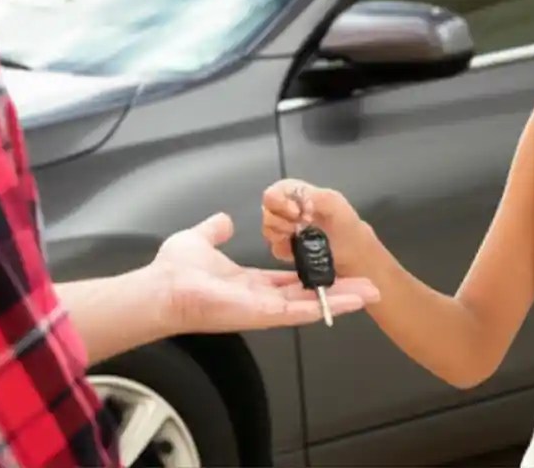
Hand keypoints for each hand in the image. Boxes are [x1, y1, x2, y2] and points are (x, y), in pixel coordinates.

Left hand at [153, 213, 379, 332]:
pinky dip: (329, 305)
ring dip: (343, 298)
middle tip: (368, 285)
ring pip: (312, 304)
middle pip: (308, 295)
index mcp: (248, 283)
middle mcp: (261, 299)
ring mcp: (265, 309)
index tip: (334, 269)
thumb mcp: (201, 239)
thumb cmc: (175, 270)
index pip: (288, 281)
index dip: (311, 276)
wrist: (161, 289)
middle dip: (339, 290)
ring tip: (372, 292)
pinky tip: (354, 300)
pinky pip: (303, 311)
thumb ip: (215, 231)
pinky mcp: (265, 314)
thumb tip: (224, 220)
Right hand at [261, 179, 376, 275]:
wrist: (352, 252)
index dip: (280, 201)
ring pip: (268, 229)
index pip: (275, 191)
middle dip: (281, 219)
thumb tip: (300, 202)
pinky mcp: (284, 249)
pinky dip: (284, 248)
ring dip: (282, 233)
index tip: (296, 212)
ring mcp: (283, 230)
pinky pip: (274, 248)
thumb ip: (315, 197)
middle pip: (267, 210)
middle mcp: (285, 210)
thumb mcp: (335, 203)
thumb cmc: (345, 224)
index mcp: (296, 194)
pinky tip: (297, 248)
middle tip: (299, 226)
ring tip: (301, 237)